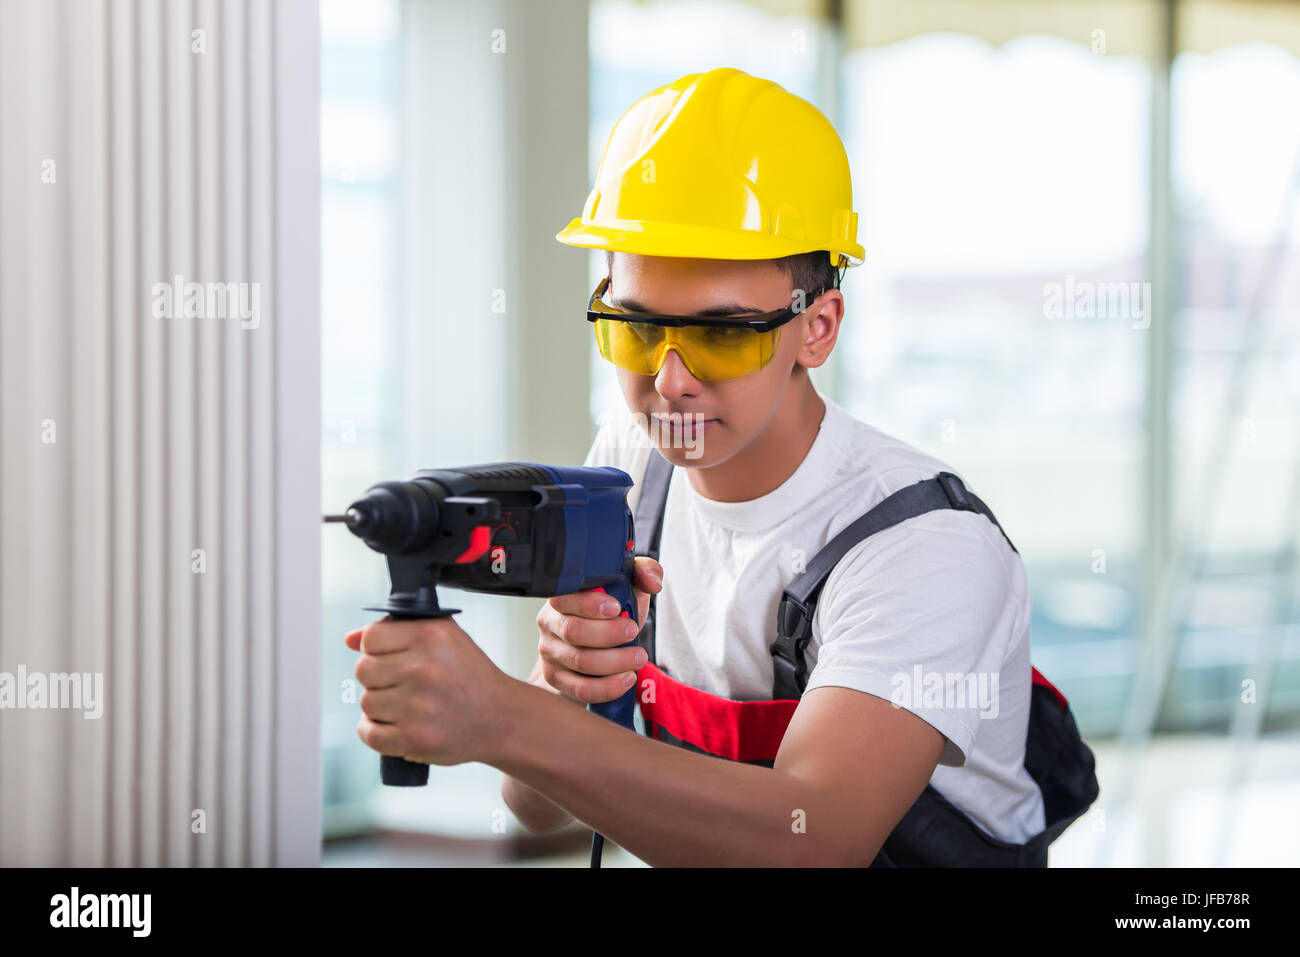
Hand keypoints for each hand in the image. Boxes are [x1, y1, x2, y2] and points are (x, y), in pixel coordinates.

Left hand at [345, 615, 514, 766]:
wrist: (500, 718)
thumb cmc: (469, 675)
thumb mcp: (444, 638)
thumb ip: (396, 631)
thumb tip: (349, 640)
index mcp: (430, 635)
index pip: (371, 638)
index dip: (377, 648)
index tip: (393, 657)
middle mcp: (423, 668)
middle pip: (363, 670)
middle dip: (378, 678)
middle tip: (402, 683)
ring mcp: (418, 705)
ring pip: (366, 703)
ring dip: (380, 706)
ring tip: (407, 705)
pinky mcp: (414, 738)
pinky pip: (369, 733)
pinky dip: (377, 732)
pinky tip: (397, 725)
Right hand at [533, 557, 662, 705]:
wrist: (595, 649)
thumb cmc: (609, 615)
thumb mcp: (627, 588)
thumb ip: (642, 572)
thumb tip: (653, 582)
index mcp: (562, 597)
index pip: (566, 598)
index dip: (590, 604)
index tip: (617, 608)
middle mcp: (549, 623)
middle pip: (574, 631)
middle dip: (610, 634)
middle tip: (634, 632)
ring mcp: (550, 653)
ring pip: (581, 661)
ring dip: (616, 661)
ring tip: (638, 657)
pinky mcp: (556, 679)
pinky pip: (581, 689)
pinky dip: (608, 686)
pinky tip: (626, 678)